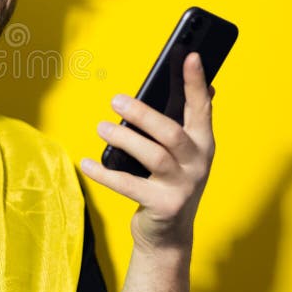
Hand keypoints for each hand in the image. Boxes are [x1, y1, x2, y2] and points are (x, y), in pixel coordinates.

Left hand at [81, 52, 215, 249]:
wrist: (169, 235)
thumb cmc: (169, 182)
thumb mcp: (181, 154)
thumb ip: (180, 124)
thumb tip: (182, 87)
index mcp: (203, 144)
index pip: (201, 108)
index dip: (196, 82)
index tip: (191, 56)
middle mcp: (198, 163)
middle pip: (171, 132)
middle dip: (143, 113)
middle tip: (115, 99)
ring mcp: (183, 186)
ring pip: (154, 156)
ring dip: (124, 139)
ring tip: (101, 127)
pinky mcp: (164, 206)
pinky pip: (129, 186)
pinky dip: (105, 173)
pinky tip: (87, 163)